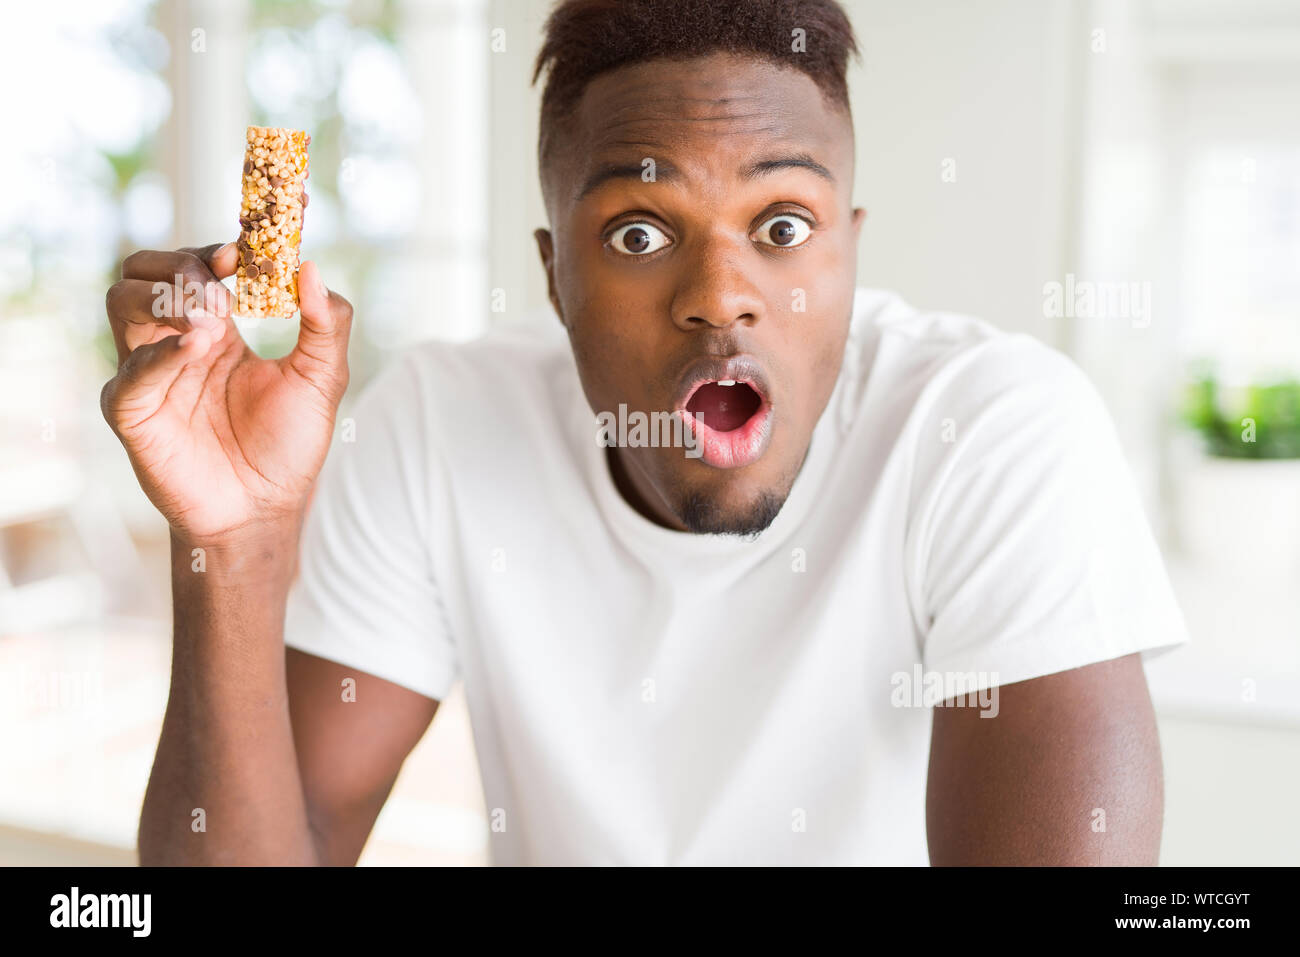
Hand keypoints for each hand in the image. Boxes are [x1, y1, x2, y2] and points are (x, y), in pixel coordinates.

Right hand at [101, 242, 352, 542]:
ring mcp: (148, 371)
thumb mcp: (321, 379)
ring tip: (213, 319)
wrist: (264, 509)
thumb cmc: (286, 445)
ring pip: (121, 299)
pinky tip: (198, 346)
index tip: (246, 250)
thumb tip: (312, 268)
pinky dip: (162, 352)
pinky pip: (130, 369)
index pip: (196, 262)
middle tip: (224, 288)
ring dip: (168, 297)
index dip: (216, 247)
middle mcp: (174, 339)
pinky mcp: (131, 409)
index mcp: (215, 326)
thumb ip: (326, 324)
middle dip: (184, 266)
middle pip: (144, 268)